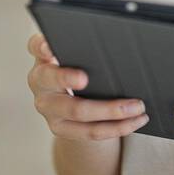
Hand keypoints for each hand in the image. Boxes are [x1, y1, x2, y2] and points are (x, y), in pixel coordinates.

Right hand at [26, 33, 149, 140]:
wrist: (66, 98)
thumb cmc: (75, 66)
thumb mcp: (74, 53)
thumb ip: (83, 46)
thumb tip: (116, 42)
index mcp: (43, 57)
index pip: (36, 47)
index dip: (42, 46)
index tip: (49, 47)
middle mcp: (40, 83)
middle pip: (54, 82)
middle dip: (68, 78)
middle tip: (87, 79)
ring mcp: (49, 108)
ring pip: (78, 112)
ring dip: (112, 111)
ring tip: (137, 107)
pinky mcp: (61, 128)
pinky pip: (90, 132)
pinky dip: (116, 127)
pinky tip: (135, 121)